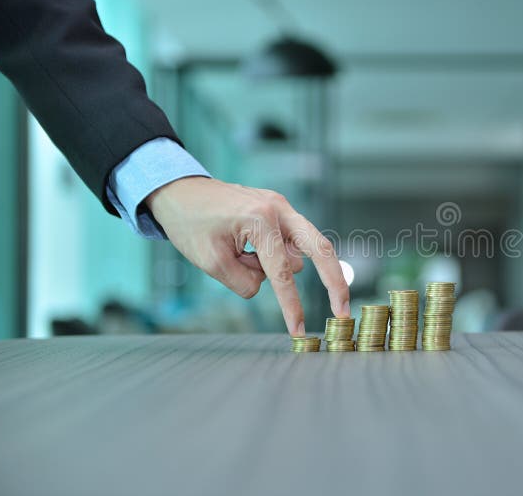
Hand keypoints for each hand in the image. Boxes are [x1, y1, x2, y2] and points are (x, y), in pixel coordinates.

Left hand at [145, 177, 350, 335]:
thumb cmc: (190, 223)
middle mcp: (278, 208)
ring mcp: (281, 206)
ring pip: (296, 251)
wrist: (179, 190)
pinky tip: (244, 248)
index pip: (282, 273)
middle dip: (335, 281)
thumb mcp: (211, 262)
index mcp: (260, 220)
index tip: (300, 331)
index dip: (292, 307)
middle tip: (343, 310)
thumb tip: (268, 284)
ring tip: (235, 253)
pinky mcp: (278, 209)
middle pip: (321, 248)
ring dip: (274, 265)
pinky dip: (272, 255)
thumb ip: (245, 281)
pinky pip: (286, 242)